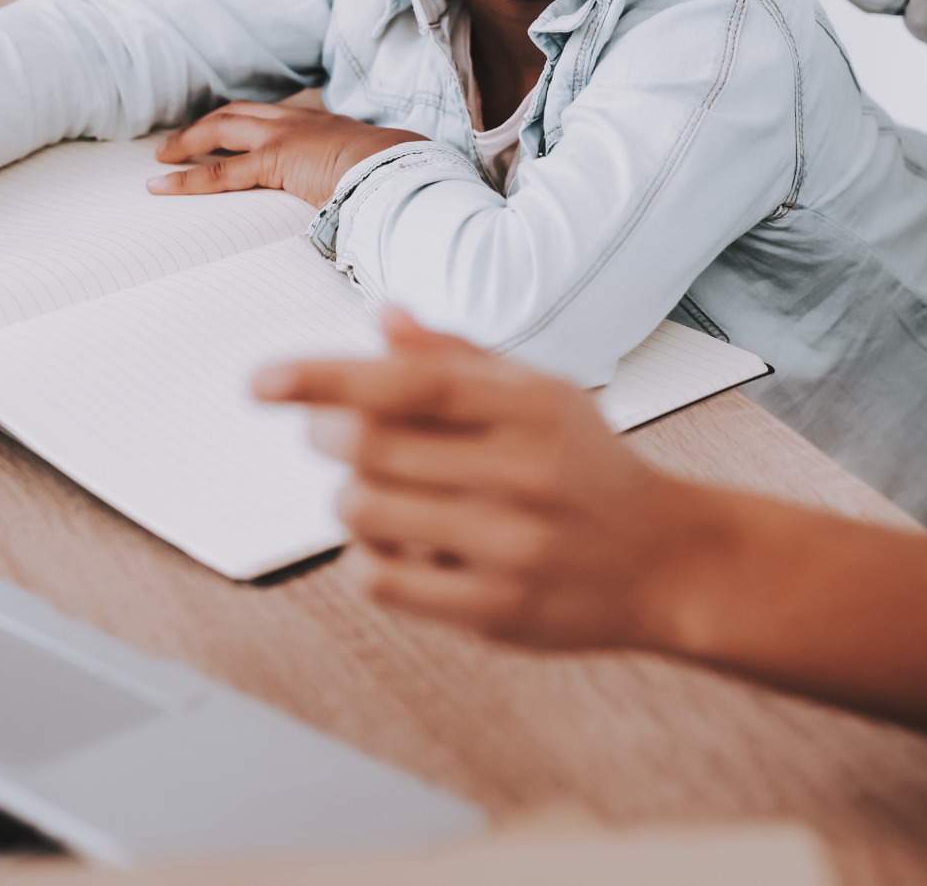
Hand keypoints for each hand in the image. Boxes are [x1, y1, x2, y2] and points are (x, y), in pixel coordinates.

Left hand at [149, 102, 425, 205]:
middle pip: (236, 113)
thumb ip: (351, 173)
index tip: (221, 132)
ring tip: (163, 158)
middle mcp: (296, 121)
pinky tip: (161, 186)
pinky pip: (219, 172)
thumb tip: (352, 195)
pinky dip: (186, 180)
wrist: (398, 169)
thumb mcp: (367, 168)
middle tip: (177, 143)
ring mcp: (282, 136)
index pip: (268, 116)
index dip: (239, 122)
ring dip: (188, 142)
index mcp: (319, 123)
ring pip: (221, 130)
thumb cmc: (391, 173)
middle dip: (204, 126)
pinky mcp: (273, 160)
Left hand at [254, 307, 732, 649]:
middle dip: (326, 434)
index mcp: (531, 405)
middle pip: (371, 447)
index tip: (261, 381)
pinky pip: (383, 581)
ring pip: (366, 512)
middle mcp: (523, 473)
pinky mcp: (496, 610)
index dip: (324, 376)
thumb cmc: (587, 466)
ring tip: (376, 489)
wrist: (665, 560)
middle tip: (327, 431)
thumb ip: (457, 356)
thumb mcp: (540, 393)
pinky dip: (367, 557)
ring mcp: (511, 546)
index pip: (408, 382)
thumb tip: (382, 316)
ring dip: (348, 496)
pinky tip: (395, 542)